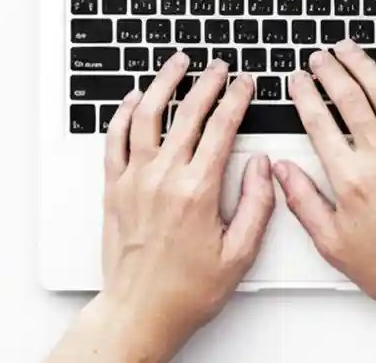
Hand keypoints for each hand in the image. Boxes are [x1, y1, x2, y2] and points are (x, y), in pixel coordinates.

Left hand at [50, 53, 274, 362]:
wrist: (140, 311)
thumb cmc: (187, 290)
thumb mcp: (239, 254)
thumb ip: (256, 205)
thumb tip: (261, 167)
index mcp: (198, 191)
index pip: (222, 128)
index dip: (237, 98)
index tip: (245, 83)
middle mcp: (163, 178)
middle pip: (187, 113)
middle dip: (207, 83)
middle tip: (219, 67)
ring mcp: (135, 180)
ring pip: (147, 115)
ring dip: (163, 83)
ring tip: (177, 64)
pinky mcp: (114, 189)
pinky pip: (115, 139)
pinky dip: (124, 113)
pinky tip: (134, 99)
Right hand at [276, 40, 375, 362]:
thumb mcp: (333, 243)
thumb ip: (303, 201)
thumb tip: (282, 171)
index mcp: (350, 178)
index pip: (319, 121)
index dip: (304, 94)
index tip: (297, 80)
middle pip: (349, 96)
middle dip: (329, 70)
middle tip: (319, 57)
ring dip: (363, 64)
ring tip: (349, 49)